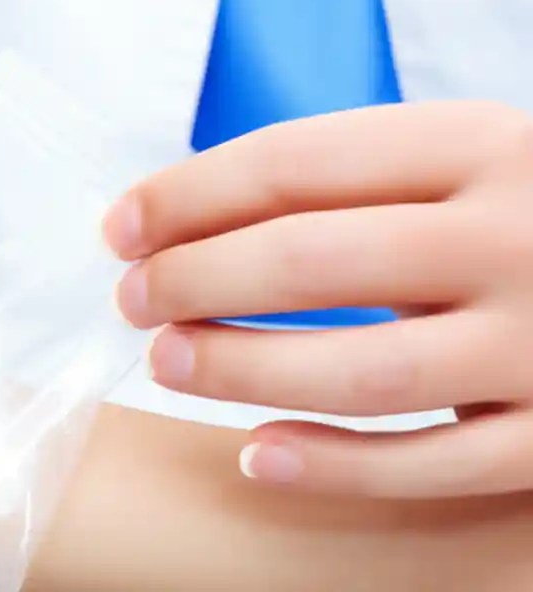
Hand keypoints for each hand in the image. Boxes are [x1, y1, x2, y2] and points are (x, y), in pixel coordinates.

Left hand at [102, 102, 532, 497]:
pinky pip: (435, 465)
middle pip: (312, 260)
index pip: (296, 161)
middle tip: (132, 299)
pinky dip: (336, 465)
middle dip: (195, 279)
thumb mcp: (461, 163)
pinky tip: (258, 453)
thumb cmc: (523, 218)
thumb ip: (349, 182)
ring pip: (363, 372)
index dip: (186, 195)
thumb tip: (175, 217)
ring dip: (242, 370)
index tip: (118, 228)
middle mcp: (519, 235)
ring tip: (168, 362)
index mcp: (484, 144)